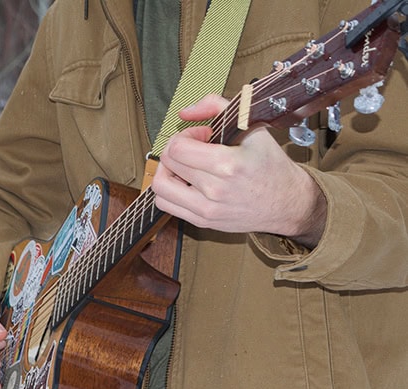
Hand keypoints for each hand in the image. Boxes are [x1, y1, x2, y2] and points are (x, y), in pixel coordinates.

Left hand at [151, 95, 326, 246]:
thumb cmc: (272, 166)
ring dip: (167, 170)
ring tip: (184, 165)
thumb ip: (218, 107)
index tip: (202, 135)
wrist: (288, 204)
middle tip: (195, 147)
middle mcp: (214, 190)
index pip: (178, 148)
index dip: (186, 135)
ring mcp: (206, 209)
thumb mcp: (253, 127)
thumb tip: (186, 112)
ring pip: (160, 187)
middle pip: (169, 164)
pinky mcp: (202, 221)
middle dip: (177, 148)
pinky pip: (166, 205)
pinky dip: (169, 190)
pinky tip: (186, 182)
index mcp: (228, 165)